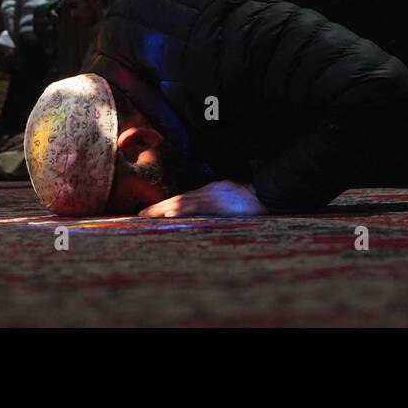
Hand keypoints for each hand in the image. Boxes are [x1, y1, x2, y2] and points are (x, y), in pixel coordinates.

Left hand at [139, 180, 266, 217]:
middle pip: (179, 199)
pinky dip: (185, 210)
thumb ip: (213, 205)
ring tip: (150, 215)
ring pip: (185, 202)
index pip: (182, 199)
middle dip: (159, 208)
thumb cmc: (249, 200)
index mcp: (209, 193)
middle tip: (140, 215)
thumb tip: (197, 214)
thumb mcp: (227, 199)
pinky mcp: (219, 203)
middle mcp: (208, 193)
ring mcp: (213, 197)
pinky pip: (199, 207)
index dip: (164, 205)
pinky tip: (173, 214)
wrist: (266, 194)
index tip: (149, 213)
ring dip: (166, 209)